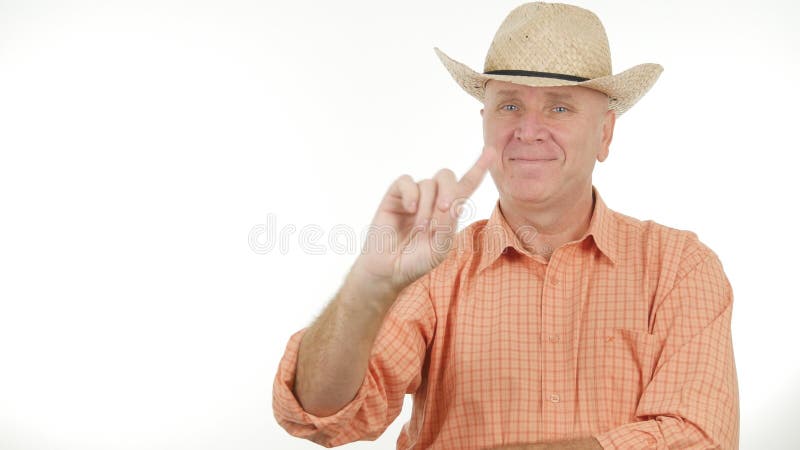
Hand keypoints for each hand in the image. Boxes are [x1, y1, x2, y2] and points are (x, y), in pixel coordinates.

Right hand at [351, 146, 494, 294]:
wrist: (390, 269)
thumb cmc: (417, 261)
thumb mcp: (440, 248)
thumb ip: (447, 225)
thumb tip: (450, 203)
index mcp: (449, 210)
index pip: (467, 184)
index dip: (478, 168)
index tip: (490, 151)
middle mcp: (433, 199)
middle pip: (447, 176)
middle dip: (449, 190)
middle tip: (444, 210)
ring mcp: (414, 196)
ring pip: (428, 183)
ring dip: (428, 205)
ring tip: (421, 227)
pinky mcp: (395, 196)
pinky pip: (407, 182)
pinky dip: (411, 194)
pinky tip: (410, 210)